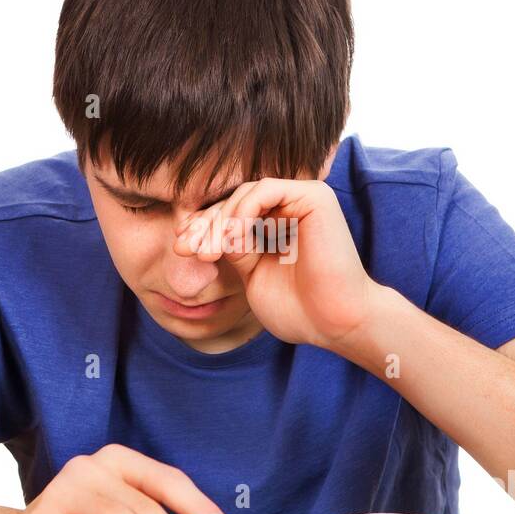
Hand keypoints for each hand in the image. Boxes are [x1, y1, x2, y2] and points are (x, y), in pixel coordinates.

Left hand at [172, 177, 376, 349]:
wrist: (334, 324)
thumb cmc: (299, 309)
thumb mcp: (252, 276)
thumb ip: (234, 250)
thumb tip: (202, 232)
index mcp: (278, 226)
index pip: (231, 215)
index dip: (203, 227)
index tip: (180, 247)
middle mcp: (291, 208)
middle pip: (234, 201)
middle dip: (206, 225)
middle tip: (186, 249)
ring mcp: (302, 200)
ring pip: (245, 194)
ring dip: (221, 222)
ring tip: (211, 253)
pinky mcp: (314, 196)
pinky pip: (266, 189)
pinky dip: (243, 211)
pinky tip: (233, 239)